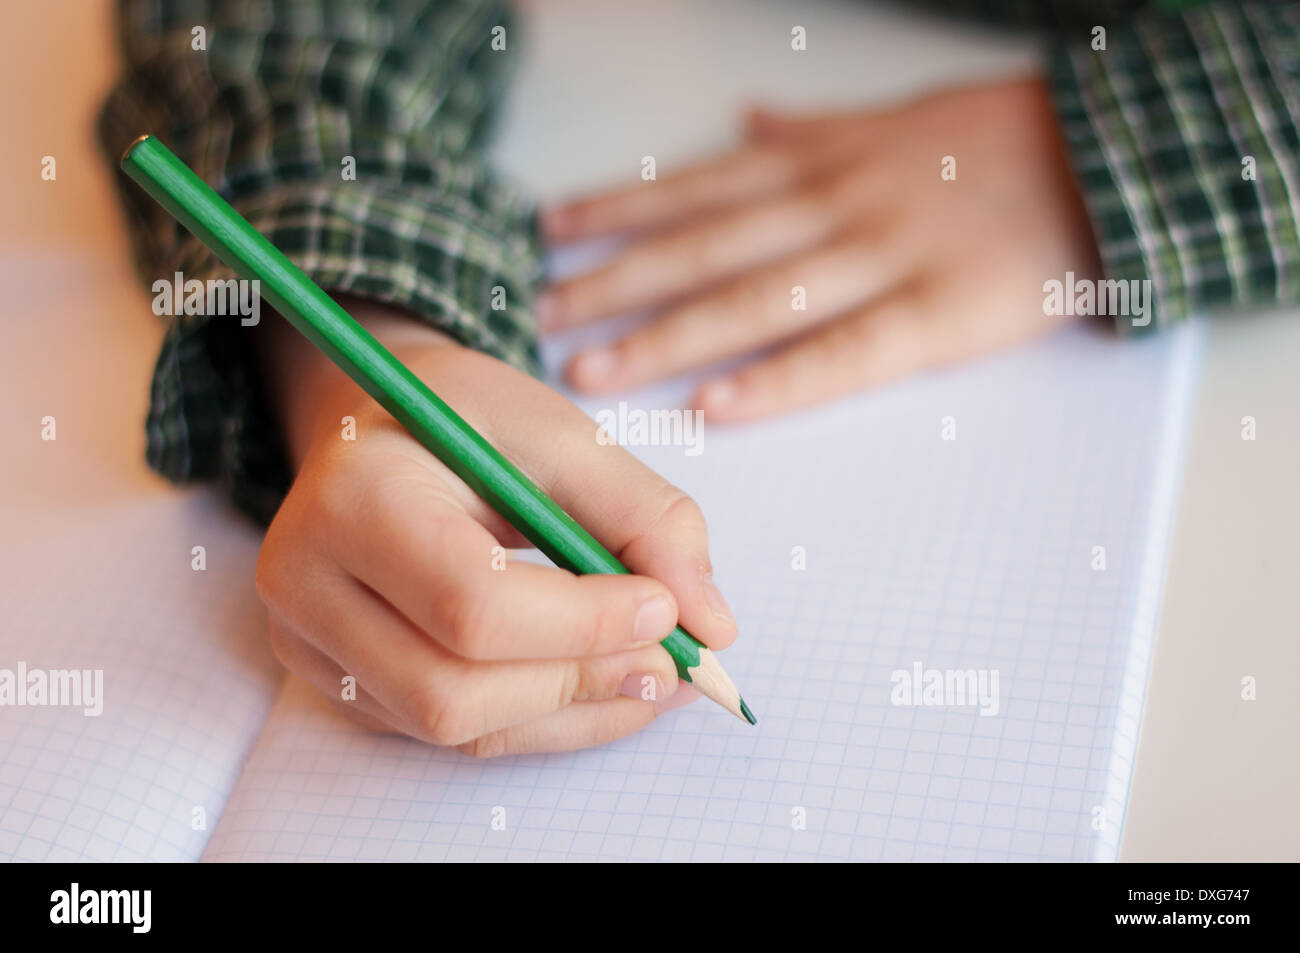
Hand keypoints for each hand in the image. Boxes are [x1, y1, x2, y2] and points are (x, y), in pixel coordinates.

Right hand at [254, 303, 737, 755]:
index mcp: (354, 496)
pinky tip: (601, 685)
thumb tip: (711, 624)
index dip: (584, 624)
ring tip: (653, 674)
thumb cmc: (467, 419)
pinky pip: (449, 735)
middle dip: (582, 681)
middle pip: (452, 687)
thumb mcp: (563, 433)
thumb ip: (646, 518)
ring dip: (572, 713)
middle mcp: (307, 582)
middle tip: (675, 660)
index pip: (471, 601)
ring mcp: (310, 644)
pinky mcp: (337, 680)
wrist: (375, 428)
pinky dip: (542, 721)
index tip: (669, 610)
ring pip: (453, 728)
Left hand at [540, 76, 1101, 421]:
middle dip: (616, 279)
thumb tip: (745, 124)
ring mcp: (883, 258)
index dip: (619, 209)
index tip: (549, 232)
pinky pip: (844, 352)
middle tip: (543, 316)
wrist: (1107, 163)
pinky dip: (778, 380)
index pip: (699, 189)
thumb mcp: (891, 120)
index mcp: (822, 164)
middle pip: (705, 246)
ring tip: (595, 364)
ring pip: (753, 297)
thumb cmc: (993, 146)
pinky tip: (716, 404)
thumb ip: (811, 129)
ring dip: (666, 333)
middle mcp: (835, 205)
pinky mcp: (936, 316)